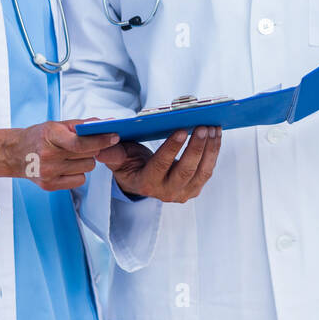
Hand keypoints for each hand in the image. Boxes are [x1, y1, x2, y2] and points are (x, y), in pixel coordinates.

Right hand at [6, 120, 118, 191]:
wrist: (14, 154)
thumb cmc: (38, 137)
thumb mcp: (56, 125)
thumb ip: (82, 125)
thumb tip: (107, 124)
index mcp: (50, 136)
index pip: (81, 142)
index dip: (101, 139)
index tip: (114, 136)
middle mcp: (48, 155)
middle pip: (88, 155)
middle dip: (92, 148)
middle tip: (83, 145)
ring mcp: (48, 172)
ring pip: (87, 167)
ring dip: (85, 160)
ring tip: (71, 156)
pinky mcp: (49, 185)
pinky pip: (79, 180)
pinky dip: (78, 173)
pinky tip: (66, 166)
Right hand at [100, 126, 221, 202]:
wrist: (142, 181)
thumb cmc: (131, 165)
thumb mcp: (118, 160)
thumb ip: (113, 154)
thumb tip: (102, 149)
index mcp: (146, 184)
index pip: (161, 165)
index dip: (172, 148)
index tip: (182, 129)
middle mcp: (166, 192)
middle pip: (185, 171)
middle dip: (196, 147)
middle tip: (203, 126)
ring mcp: (182, 193)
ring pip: (202, 172)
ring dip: (210, 149)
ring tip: (213, 127)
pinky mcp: (194, 189)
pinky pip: (208, 170)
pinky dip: (214, 151)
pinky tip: (216, 134)